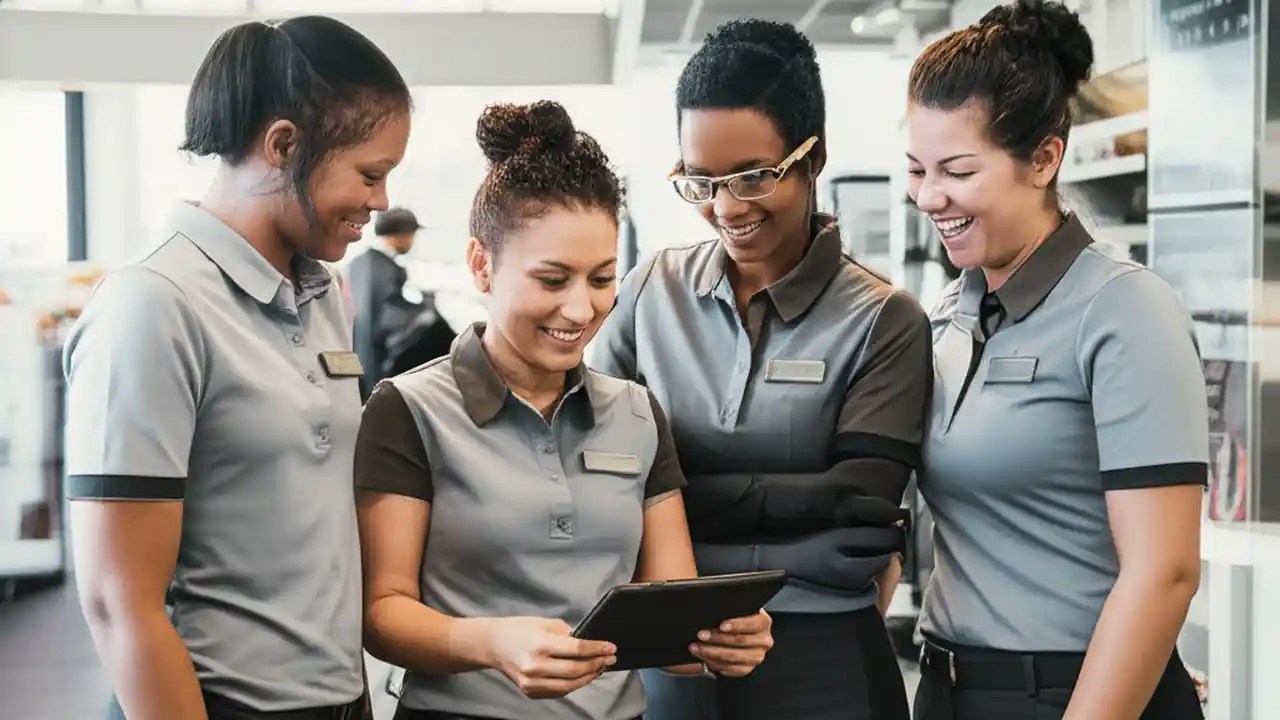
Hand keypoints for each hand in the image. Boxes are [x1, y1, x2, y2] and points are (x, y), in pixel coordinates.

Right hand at [484, 617, 616, 698]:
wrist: (493, 645)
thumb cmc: (519, 630)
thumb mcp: (545, 624)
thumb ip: (568, 635)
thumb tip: (590, 644)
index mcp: (540, 645)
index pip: (578, 649)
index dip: (598, 649)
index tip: (611, 647)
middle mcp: (536, 666)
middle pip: (576, 669)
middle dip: (597, 663)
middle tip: (610, 658)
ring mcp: (532, 682)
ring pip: (570, 685)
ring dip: (588, 677)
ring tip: (599, 668)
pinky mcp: (530, 692)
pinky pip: (559, 691)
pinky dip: (574, 684)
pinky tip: (583, 676)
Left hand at [689, 610, 772, 676]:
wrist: (743, 633)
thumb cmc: (737, 619)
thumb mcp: (738, 610)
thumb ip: (731, 609)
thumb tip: (713, 609)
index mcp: (763, 623)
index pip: (752, 624)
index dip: (736, 625)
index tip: (721, 625)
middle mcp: (763, 641)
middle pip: (740, 641)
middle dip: (717, 638)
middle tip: (701, 635)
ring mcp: (756, 657)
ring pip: (732, 657)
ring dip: (711, 652)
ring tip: (696, 647)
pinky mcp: (747, 669)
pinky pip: (729, 669)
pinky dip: (713, 663)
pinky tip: (703, 657)